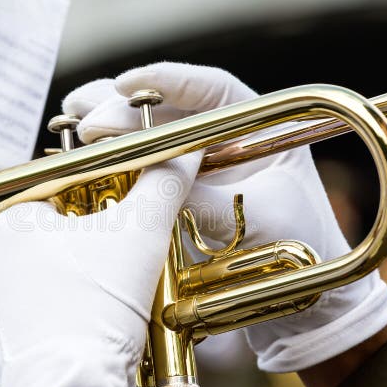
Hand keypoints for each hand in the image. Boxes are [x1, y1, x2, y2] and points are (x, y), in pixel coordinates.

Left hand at [0, 151, 200, 386]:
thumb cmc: (101, 311)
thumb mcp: (142, 234)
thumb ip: (162, 184)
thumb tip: (184, 153)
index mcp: (13, 218)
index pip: (59, 204)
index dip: (93, 224)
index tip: (111, 248)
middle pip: (39, 242)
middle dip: (71, 257)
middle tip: (102, 283)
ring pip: (20, 277)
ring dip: (49, 286)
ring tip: (81, 309)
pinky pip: (3, 312)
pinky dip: (27, 316)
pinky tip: (57, 326)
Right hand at [64, 62, 386, 372]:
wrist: (313, 307)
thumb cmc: (306, 256)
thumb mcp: (257, 221)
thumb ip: (204, 198)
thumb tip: (150, 177)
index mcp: (265, 132)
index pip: (214, 90)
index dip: (168, 80)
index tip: (126, 83)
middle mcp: (231, 145)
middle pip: (171, 109)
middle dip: (124, 106)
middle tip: (85, 116)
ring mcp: (206, 172)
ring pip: (153, 137)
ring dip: (113, 129)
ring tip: (74, 126)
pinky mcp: (188, 199)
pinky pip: (149, 172)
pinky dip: (117, 165)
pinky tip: (88, 163)